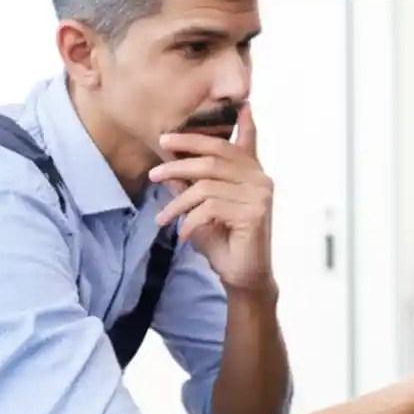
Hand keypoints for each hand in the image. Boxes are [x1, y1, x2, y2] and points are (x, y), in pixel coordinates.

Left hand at [151, 104, 274, 292]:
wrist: (244, 276)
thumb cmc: (225, 241)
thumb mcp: (203, 209)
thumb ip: (193, 186)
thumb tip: (169, 166)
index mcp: (251, 172)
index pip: (223, 144)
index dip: (196, 137)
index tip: (167, 136)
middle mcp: (260, 178)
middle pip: (212, 160)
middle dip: (178, 165)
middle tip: (153, 174)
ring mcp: (259, 195)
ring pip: (207, 186)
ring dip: (179, 202)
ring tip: (163, 217)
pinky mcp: (253, 213)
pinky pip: (210, 208)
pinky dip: (190, 220)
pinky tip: (183, 234)